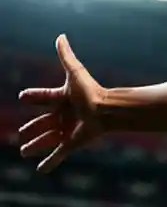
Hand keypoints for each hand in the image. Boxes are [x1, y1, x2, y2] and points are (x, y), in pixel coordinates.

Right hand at [17, 35, 106, 172]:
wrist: (107, 110)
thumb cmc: (91, 91)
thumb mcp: (74, 72)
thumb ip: (66, 56)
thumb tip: (60, 36)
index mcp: (62, 98)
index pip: (43, 97)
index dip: (33, 97)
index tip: (24, 97)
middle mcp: (64, 115)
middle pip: (43, 123)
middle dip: (31, 129)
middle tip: (20, 133)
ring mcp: (67, 130)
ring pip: (47, 139)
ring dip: (35, 146)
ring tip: (23, 152)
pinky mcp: (72, 142)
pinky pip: (58, 154)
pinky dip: (50, 163)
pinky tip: (41, 170)